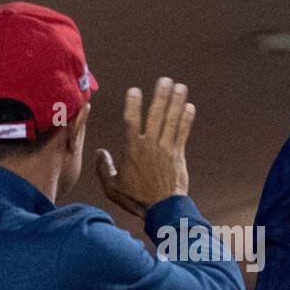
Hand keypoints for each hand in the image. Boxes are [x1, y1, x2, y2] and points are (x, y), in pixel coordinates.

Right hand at [94, 76, 193, 215]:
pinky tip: (189, 107)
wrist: (161, 209)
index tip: (134, 90)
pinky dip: (186, 119)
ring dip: (176, 101)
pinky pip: (182, 133)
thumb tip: (100, 152)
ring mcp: (166, 148)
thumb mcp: (112, 187)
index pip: (131, 120)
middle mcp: (149, 145)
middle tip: (164, 79)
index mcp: (131, 149)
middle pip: (155, 114)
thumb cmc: (135, 199)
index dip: (133, 103)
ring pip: (171, 120)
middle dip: (160, 95)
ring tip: (180, 86)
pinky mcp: (178, 155)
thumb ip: (104, 168)